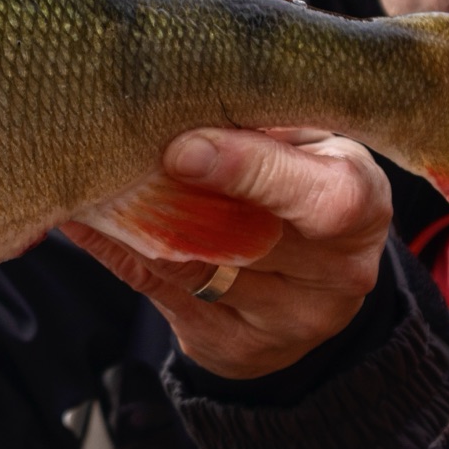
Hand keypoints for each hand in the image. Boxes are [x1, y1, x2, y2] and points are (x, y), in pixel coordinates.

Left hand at [63, 129, 390, 379]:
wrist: (315, 275)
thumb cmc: (303, 176)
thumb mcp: (306, 140)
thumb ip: (258, 126)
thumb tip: (176, 101)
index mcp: (364, 207)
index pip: (324, 200)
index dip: (251, 172)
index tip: (183, 149)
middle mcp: (336, 277)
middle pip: (245, 240)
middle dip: (168, 195)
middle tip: (108, 153)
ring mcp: (286, 323)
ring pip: (191, 270)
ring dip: (130, 222)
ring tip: (84, 177)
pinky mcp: (234, 347)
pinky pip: (159, 293)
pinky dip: (117, 250)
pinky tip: (85, 218)